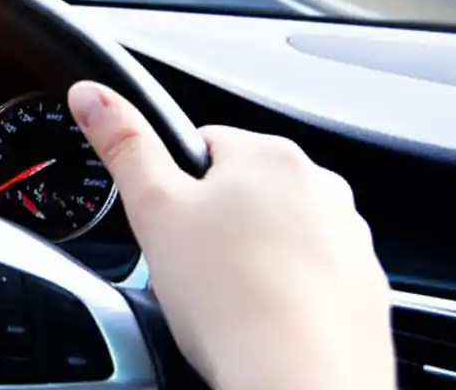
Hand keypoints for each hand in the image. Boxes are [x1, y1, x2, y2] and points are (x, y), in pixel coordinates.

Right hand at [66, 81, 392, 389]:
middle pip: (243, 192)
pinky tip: (262, 321)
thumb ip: (123, 145)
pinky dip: (287, 294)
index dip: (174, 188)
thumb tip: (91, 95)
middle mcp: (322, 187)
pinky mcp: (364, 289)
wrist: (298, 380)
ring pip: (279, 236)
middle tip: (190, 268)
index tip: (168, 227)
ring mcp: (351, 240)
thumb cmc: (229, 299)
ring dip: (251, 258)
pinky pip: (312, 278)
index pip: (204, 146)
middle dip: (214, 225)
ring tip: (226, 300)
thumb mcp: (154, 210)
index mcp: (269, 155)